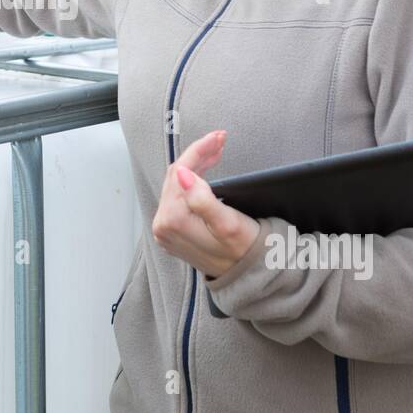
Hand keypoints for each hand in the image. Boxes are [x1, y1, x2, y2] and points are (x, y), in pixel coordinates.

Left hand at [152, 130, 259, 277]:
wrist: (249, 275)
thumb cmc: (244, 250)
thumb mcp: (228, 223)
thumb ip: (203, 200)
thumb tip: (183, 174)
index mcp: (172, 221)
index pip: (180, 173)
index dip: (199, 150)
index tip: (219, 136)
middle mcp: (163, 226)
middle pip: (177, 177)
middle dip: (198, 154)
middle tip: (220, 140)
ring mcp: (166, 230)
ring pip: (177, 184)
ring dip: (196, 164)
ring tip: (216, 150)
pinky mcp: (173, 231)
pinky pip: (179, 196)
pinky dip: (193, 179)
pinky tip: (207, 169)